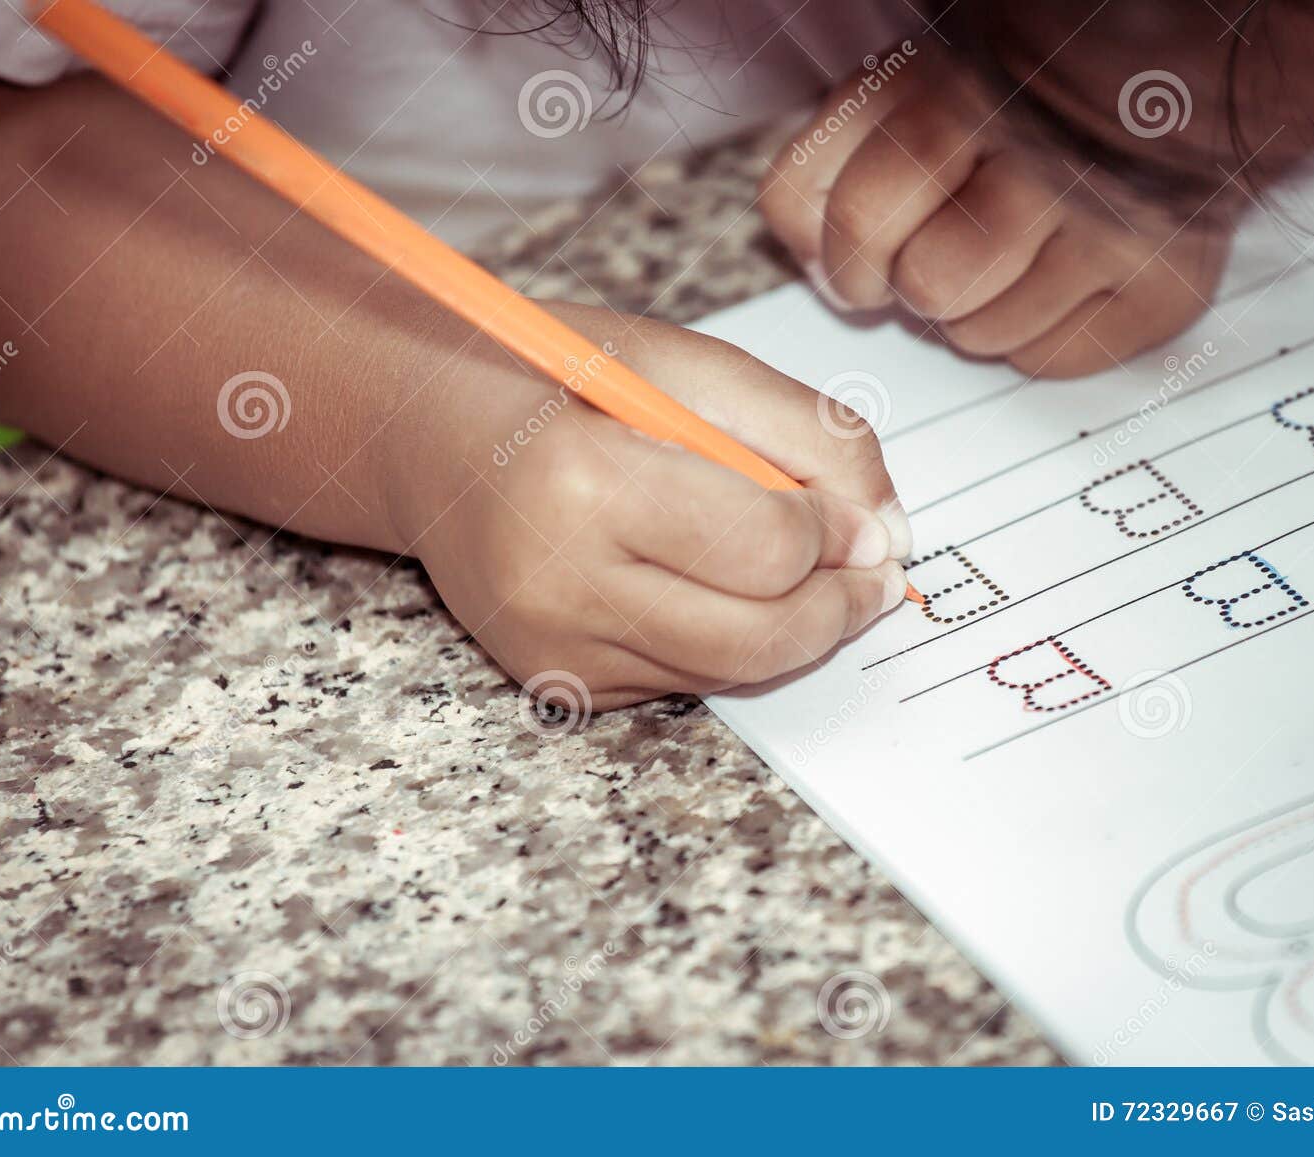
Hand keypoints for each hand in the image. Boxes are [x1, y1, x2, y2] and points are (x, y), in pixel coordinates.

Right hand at [387, 303, 911, 709]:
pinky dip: (727, 640)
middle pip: (761, 636)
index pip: (768, 547)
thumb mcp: (683, 362)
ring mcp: (554, 648)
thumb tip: (889, 529)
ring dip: (794, 628)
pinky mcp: (557, 682)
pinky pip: (686, 681)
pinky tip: (710, 586)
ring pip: (732, 671)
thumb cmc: (554, 382)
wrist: (425, 439)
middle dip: (839, 606)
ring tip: (806, 573)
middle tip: (870, 569)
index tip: (861, 517)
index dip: (839, 533)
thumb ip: (803, 431)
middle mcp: (560, 584)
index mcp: (586, 483)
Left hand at [758, 41, 1231, 378]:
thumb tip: (815, 266)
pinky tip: (1058, 279)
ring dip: (968, 316)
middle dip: (901, 289)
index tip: (852, 255)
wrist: (1161, 93)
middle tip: (926, 264)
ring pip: (973, 332)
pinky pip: (1044, 359)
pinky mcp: (1160, 286)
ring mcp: (1108, 220)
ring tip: (1002, 263)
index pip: (833, 209)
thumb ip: (832, 166)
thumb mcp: (904, 98)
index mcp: (945, 87)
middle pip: (917, 281)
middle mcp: (1033, 148)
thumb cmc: (1010, 108)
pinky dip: (1034, 336)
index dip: (832, 256)